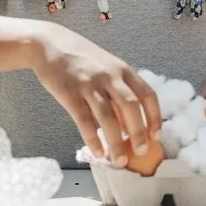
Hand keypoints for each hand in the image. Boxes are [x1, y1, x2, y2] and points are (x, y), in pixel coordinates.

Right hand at [31, 24, 161, 165]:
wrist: (48, 43)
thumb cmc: (80, 57)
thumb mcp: (106, 67)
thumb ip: (119, 92)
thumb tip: (128, 124)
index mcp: (123, 70)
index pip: (148, 95)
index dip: (155, 117)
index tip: (156, 136)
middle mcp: (109, 76)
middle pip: (131, 107)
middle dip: (139, 133)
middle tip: (141, 152)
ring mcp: (89, 85)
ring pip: (108, 118)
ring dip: (116, 142)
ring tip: (119, 161)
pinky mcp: (70, 94)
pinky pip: (84, 121)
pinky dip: (93, 139)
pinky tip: (98, 152)